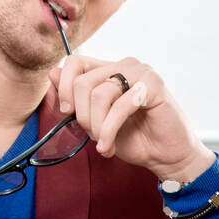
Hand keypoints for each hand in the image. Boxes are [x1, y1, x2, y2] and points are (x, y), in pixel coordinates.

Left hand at [51, 53, 211, 182]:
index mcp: (109, 70)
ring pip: (99, 93)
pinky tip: (108, 147)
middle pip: (82, 82)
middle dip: (82, 116)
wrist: (166, 156)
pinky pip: (120, 105)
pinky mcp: (155, 86)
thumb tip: (52, 73)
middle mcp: (124, 66)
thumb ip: (76, 100)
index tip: (67, 112)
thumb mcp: (95, 121)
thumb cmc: (133, 138)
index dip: (63, 87)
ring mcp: (141, 73)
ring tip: (103, 143)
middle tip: (92, 135)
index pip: (74, 61)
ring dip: (96, 126)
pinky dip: (109, 130)